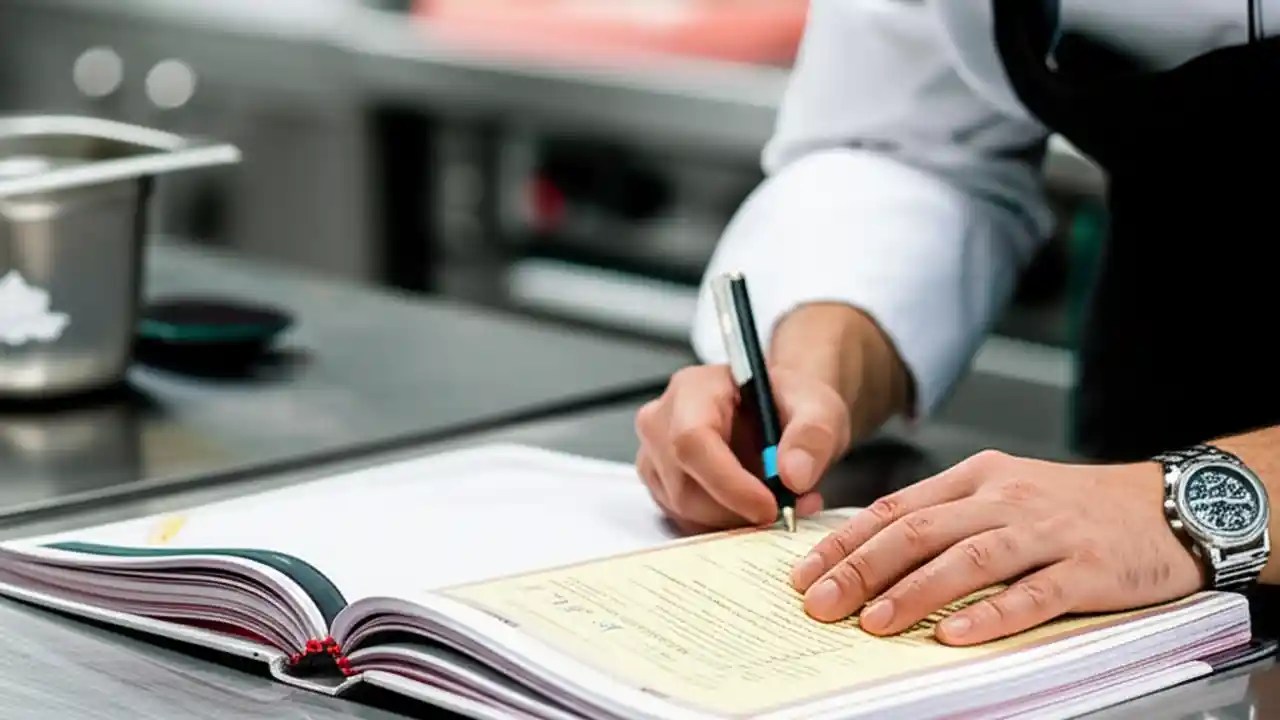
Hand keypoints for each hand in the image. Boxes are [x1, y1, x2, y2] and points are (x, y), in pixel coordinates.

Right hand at [634, 365, 850, 532]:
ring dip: (736, 520)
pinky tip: (756, 506)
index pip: (692, 441)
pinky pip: (686, 522)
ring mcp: (655, 456)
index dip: (728, 483)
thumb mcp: (817, 407)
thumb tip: (793, 476)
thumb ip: (811, 435)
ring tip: (781, 502)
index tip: (770, 507)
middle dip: (738, 510)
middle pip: (684, 486)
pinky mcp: (662, 487)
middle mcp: (662, 421)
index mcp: (693, 389)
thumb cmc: (790, 402)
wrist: (781, 412)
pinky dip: (725, 525)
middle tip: (789, 508)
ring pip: (685, 511)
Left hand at [791, 450, 1206, 644]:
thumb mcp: (1004, 492)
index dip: (846, 541)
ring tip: (874, 622)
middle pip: (920, 530)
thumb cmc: (1076, 506)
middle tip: (822, 602)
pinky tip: (955, 635)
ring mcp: (1048, 531)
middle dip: (863, 568)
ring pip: (969, 559)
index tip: (806, 573)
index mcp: (978, 477)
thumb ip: (947, 516)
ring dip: (915, 592)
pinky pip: (1033, 593)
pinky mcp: (1088, 567)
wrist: (1168, 505)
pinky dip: (990, 615)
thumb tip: (874, 553)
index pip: (896, 508)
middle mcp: (1006, 498)